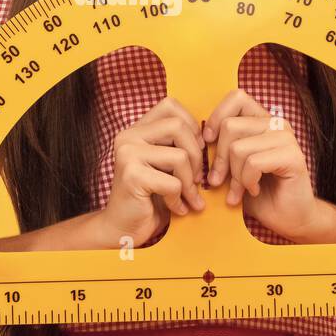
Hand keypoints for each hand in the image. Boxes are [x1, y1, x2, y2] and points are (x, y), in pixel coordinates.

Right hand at [98, 96, 205, 248]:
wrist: (123, 229)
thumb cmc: (151, 197)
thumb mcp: (166, 164)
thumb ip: (179, 144)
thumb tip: (212, 135)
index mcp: (136, 129)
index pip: (171, 105)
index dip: (191, 125)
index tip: (197, 149)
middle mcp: (128, 136)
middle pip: (179, 126)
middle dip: (196, 156)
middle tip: (197, 179)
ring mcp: (127, 154)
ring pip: (180, 156)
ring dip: (190, 182)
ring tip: (187, 196)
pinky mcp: (131, 176)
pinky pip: (173, 183)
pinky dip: (179, 199)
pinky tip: (176, 208)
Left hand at [204, 88, 319, 241]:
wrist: (289, 218)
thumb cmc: (258, 193)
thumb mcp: (232, 167)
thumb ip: (220, 149)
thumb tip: (196, 139)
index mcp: (262, 120)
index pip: (236, 98)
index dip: (216, 117)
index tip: (207, 143)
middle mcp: (277, 124)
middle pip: (230, 126)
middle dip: (219, 159)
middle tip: (219, 181)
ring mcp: (287, 139)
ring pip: (238, 147)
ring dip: (234, 176)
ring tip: (238, 191)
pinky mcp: (294, 157)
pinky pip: (253, 162)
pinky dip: (247, 182)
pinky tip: (254, 191)